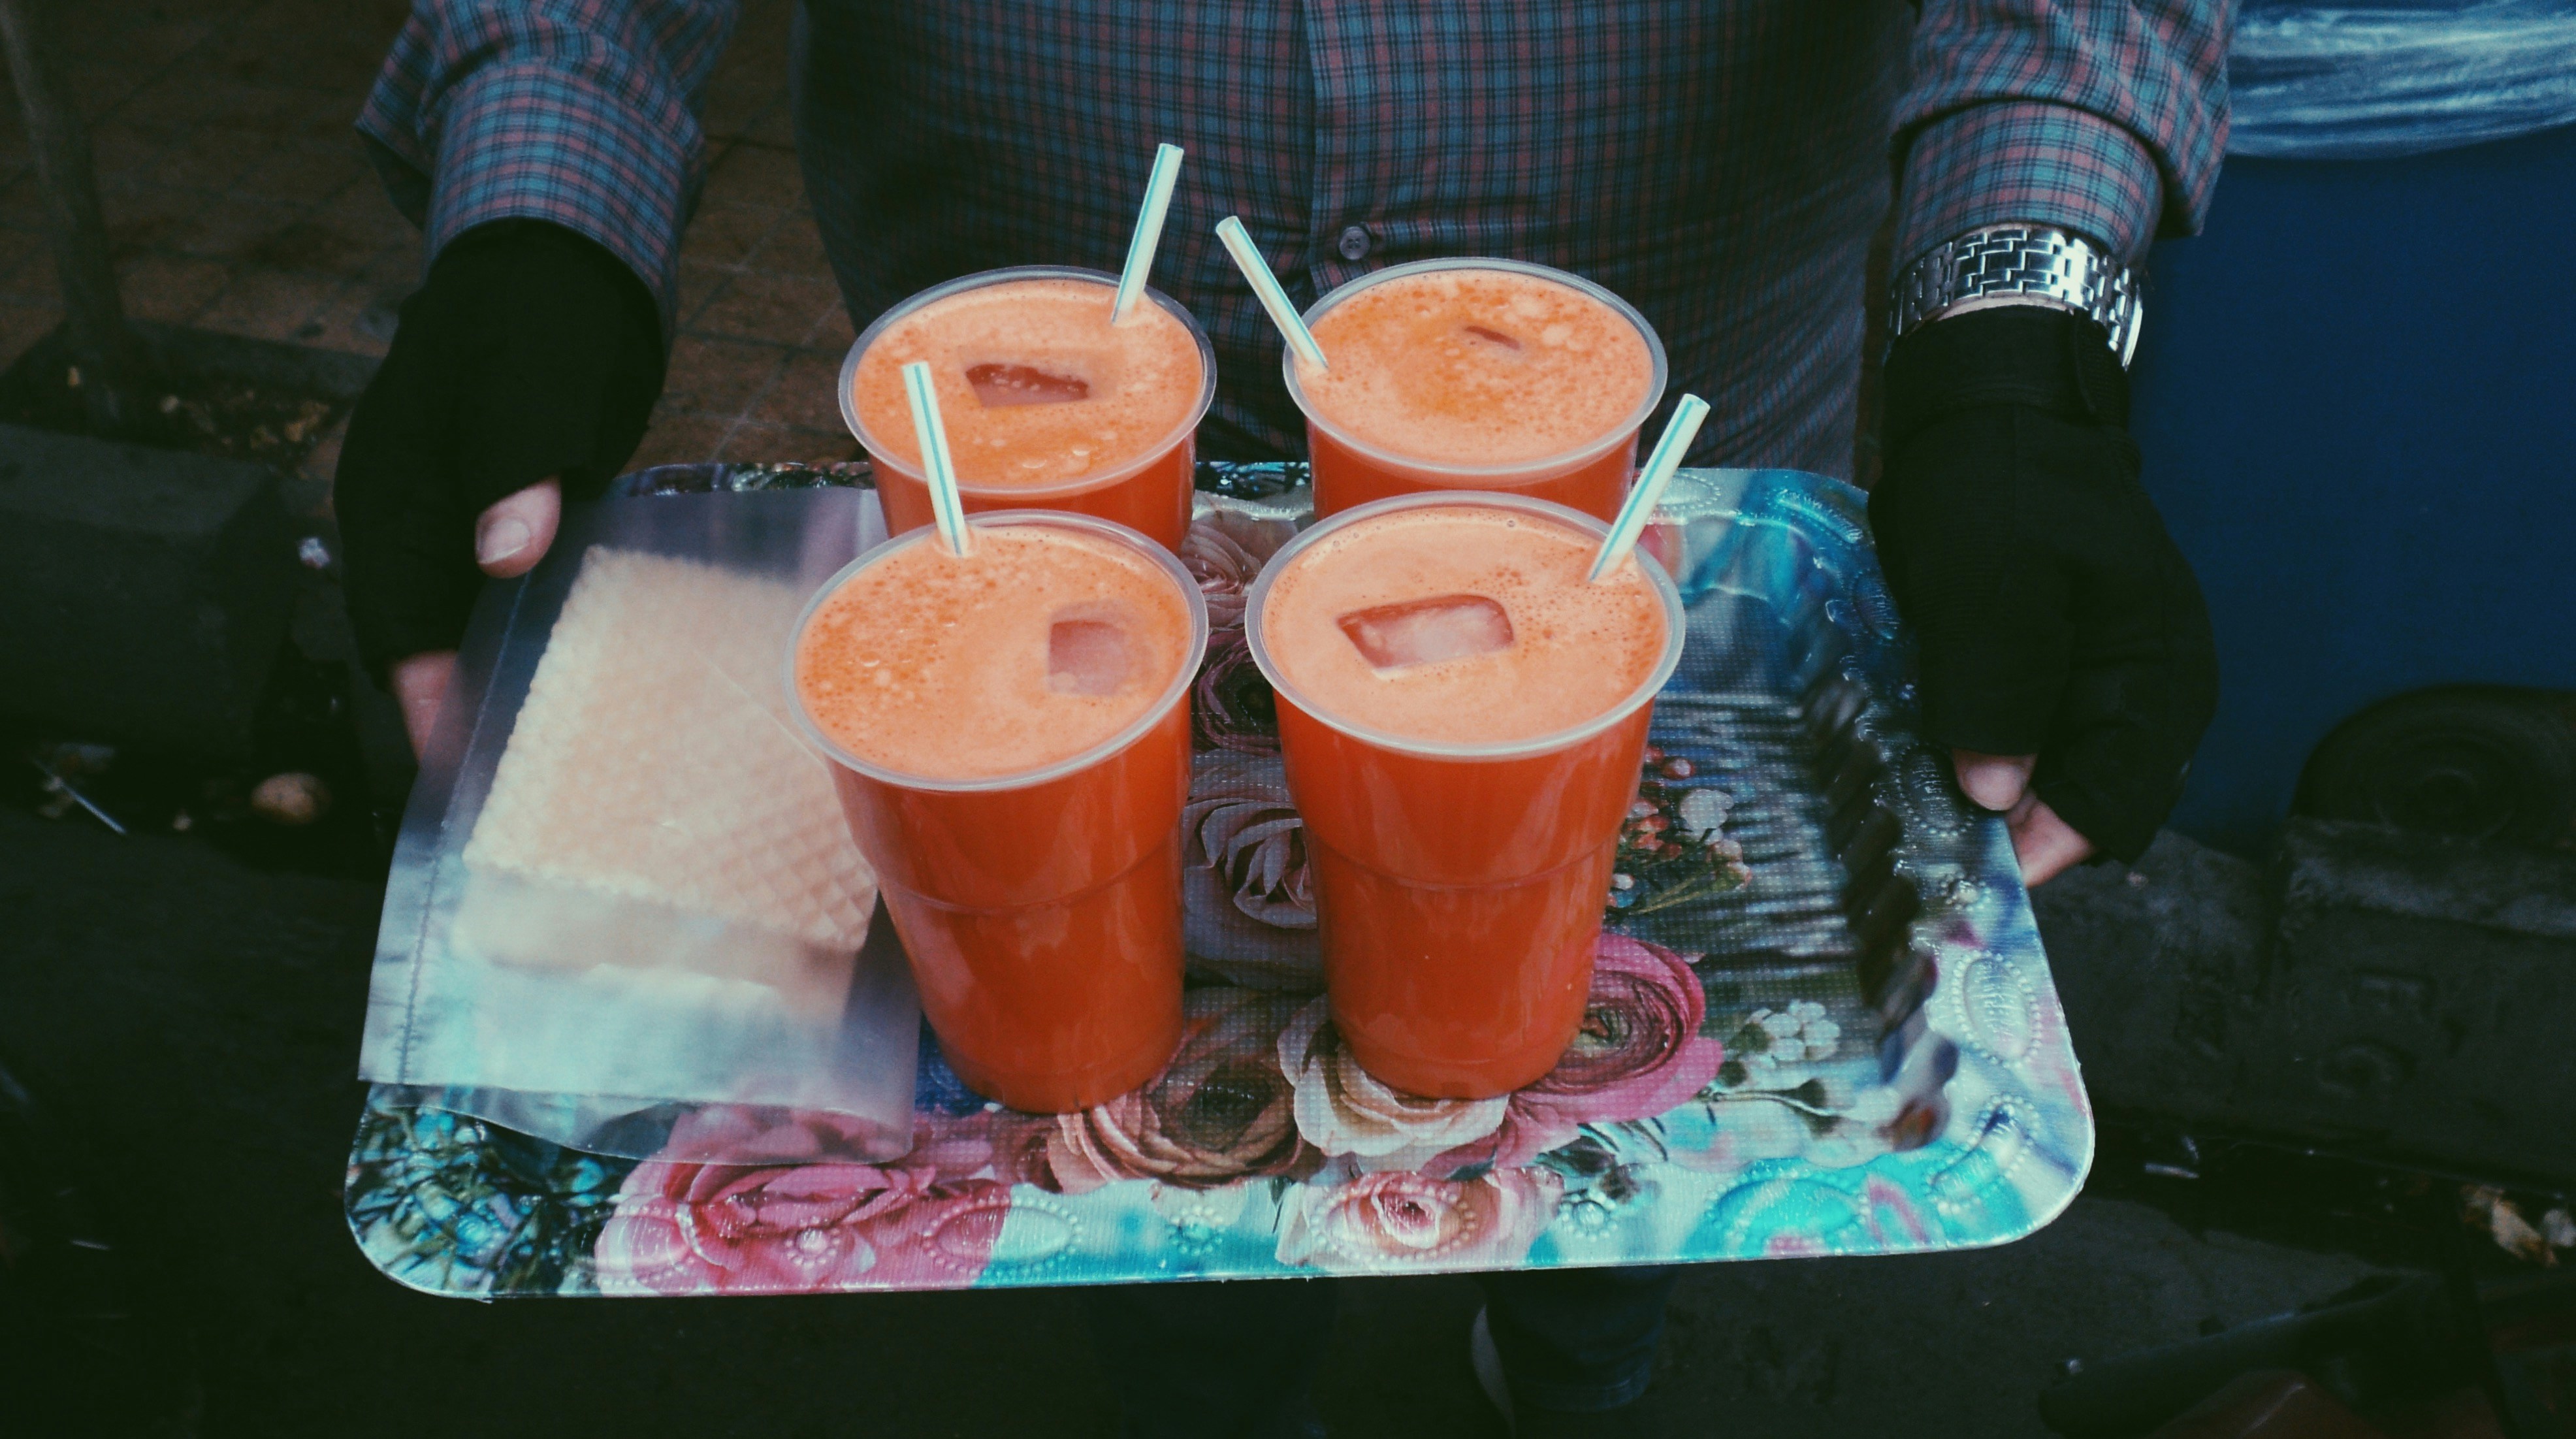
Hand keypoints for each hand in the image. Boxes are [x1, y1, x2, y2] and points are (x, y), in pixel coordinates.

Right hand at [335, 219, 663, 754]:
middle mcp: (413, 522)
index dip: (421, 696)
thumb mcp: (530, 387)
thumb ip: (517, 468)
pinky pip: (513, 607)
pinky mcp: (510, 529)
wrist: (564, 273)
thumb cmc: (537, 323)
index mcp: (391, 494)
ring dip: (503, 691)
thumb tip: (502, 556)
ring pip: (468, 631)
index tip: (453, 765)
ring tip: (555, 768)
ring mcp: (458, 527)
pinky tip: (589, 698)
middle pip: (423, 640)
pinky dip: (540, 651)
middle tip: (512, 795)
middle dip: (459, 716)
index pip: (394, 616)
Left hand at [1870, 303, 2217, 882]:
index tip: (1972, 880)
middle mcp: (2146, 688)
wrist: (1990, 407)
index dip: (2047, 851)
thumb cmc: (1998, 482)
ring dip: (1993, 806)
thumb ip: (1999, 686)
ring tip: (1916, 823)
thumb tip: (1998, 796)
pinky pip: (2026, 742)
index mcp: (2157, 669)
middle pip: (2088, 803)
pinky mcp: (2055, 670)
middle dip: (2015, 839)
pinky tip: (1925, 772)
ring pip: (2052, 780)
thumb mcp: (1990, 581)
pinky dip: (1981, 764)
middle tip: (1928, 861)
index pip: (2118, 802)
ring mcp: (2102, 679)